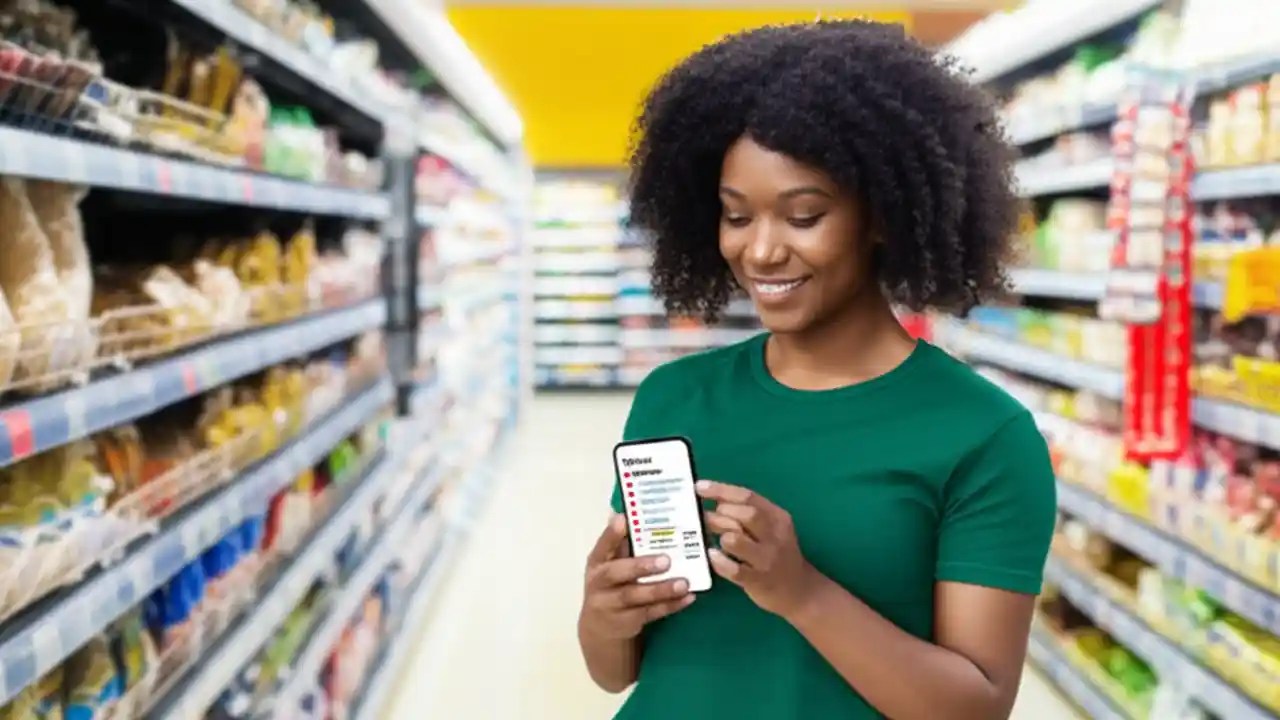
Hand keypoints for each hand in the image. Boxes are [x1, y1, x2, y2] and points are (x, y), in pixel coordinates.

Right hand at [580, 514, 695, 640]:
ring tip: (683, 583)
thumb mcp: (610, 564)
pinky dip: (671, 605)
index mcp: (598, 561)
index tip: (624, 519)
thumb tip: (628, 512)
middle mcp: (600, 582)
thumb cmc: (610, 586)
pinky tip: (688, 597)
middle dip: (641, 565)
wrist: (599, 629)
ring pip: (635, 596)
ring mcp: (611, 604)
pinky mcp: (627, 622)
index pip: (603, 545)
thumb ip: (622, 544)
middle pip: (617, 573)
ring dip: (661, 589)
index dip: (612, 533)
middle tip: (666, 560)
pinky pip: (651, 613)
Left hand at [698, 480, 824, 619]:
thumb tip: (713, 502)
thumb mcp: (771, 530)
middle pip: (745, 514)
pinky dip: (719, 561)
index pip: (748, 496)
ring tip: (713, 537)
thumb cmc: (778, 554)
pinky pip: (733, 569)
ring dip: (720, 535)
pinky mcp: (758, 581)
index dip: (721, 490)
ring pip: (737, 540)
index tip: (700, 487)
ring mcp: (767, 560)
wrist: (800, 591)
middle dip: (721, 513)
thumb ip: (747, 515)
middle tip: (707, 518)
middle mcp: (775, 536)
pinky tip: (712, 555)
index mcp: (778, 517)